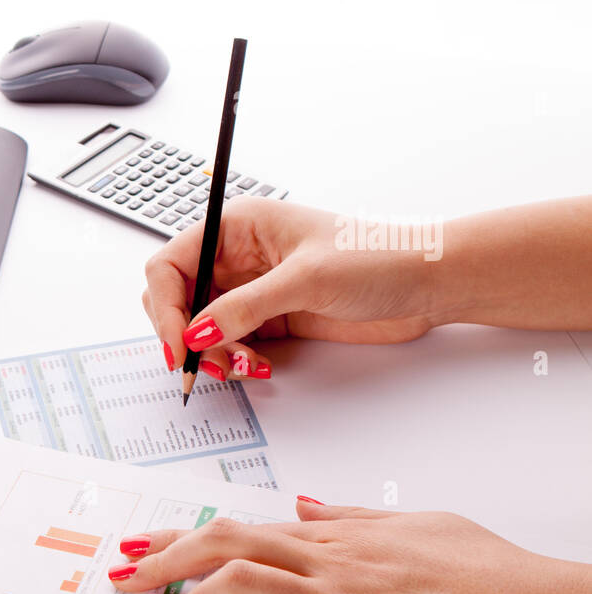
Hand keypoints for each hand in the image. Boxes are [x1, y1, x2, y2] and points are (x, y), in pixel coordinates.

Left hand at [110, 499, 591, 593]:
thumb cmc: (490, 572)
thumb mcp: (416, 524)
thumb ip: (352, 516)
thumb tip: (304, 504)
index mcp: (342, 536)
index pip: (244, 527)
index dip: (185, 536)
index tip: (144, 543)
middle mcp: (332, 565)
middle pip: (228, 548)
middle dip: (165, 560)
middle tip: (123, 574)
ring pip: (243, 588)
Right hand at [141, 198, 441, 379]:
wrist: (428, 282)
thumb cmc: (377, 257)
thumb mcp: (305, 279)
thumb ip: (244, 307)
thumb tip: (196, 333)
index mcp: (236, 227)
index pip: (171, 265)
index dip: (164, 306)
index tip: (178, 344)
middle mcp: (237, 256)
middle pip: (178, 299)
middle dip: (186, 335)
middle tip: (206, 364)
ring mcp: (252, 288)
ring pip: (201, 327)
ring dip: (212, 354)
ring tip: (244, 367)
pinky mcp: (270, 317)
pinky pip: (229, 343)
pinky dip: (233, 360)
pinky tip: (259, 366)